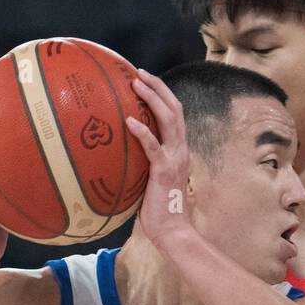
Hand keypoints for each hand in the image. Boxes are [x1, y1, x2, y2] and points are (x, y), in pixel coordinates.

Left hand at [125, 69, 189, 251]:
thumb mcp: (152, 181)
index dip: (162, 96)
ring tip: (136, 83)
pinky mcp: (164, 170)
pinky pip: (153, 145)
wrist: (172, 231)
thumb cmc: (158, 211)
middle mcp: (181, 150)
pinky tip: (128, 120)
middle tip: (139, 73)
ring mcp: (175, 159)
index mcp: (179, 151)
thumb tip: (123, 155)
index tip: (145, 82)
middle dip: (158, 87)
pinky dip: (142, 131)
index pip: (175, 116)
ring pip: (169, 119)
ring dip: (153, 98)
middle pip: (175, 108)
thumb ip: (145, 164)